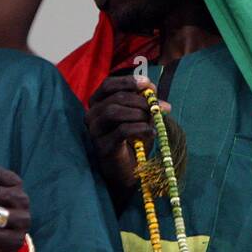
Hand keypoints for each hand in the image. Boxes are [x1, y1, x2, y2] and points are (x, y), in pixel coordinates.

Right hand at [85, 74, 171, 201]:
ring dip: (138, 113)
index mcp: (98, 104)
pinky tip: (151, 133)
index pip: (108, 85)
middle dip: (140, 100)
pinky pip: (121, 131)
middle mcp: (92, 116)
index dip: (128, 82)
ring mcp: (94, 132)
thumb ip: (146, 105)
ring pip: (113, 111)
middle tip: (159, 107)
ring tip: (152, 121)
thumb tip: (159, 99)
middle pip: (115, 98)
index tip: (148, 84)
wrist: (127, 170)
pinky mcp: (102, 147)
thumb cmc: (132, 140)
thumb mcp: (140, 117)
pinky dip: (140, 128)